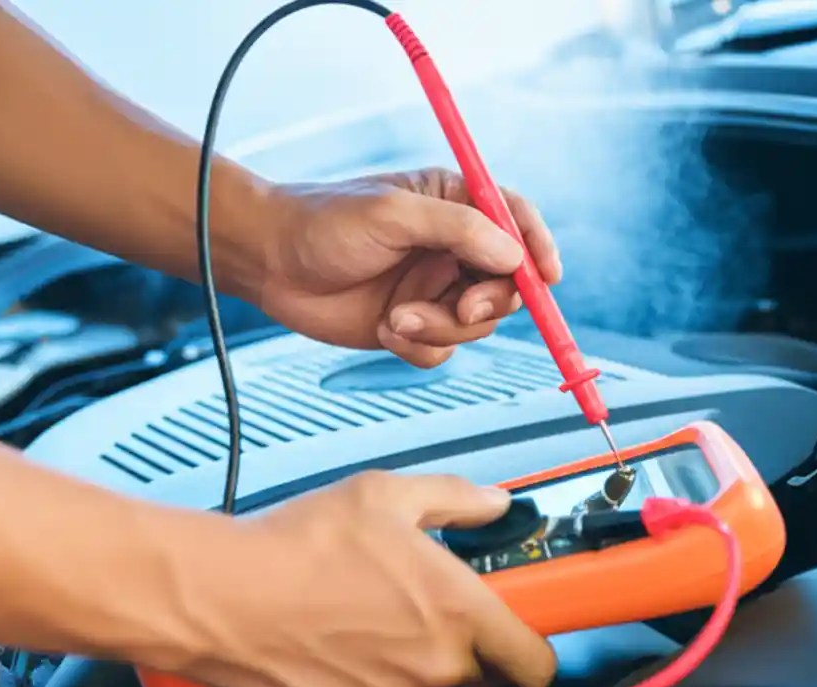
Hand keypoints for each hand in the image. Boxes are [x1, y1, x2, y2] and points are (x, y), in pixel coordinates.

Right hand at [183, 473, 556, 686]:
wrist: (220, 598)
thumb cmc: (299, 546)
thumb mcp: (386, 496)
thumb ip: (456, 498)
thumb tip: (495, 502)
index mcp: (459, 614)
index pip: (536, 664)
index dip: (530, 653)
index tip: (518, 641)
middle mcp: (437, 671)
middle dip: (470, 661)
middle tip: (429, 625)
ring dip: (421, 684)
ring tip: (376, 640)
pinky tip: (346, 663)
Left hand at [255, 167, 561, 367]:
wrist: (268, 264)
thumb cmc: (323, 223)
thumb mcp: (394, 214)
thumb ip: (458, 229)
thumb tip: (514, 256)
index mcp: (454, 205)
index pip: (516, 222)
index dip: (538, 248)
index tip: (548, 276)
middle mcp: (452, 248)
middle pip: (507, 284)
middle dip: (489, 302)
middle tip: (463, 310)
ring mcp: (435, 289)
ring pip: (476, 324)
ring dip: (442, 328)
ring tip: (397, 318)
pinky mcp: (414, 325)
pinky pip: (444, 351)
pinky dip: (420, 347)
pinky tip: (385, 330)